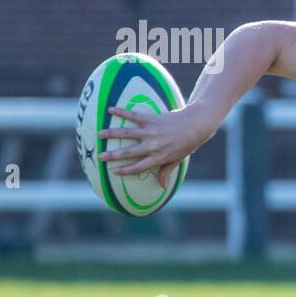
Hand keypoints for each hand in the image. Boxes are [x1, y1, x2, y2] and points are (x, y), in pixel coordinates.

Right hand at [96, 104, 217, 189]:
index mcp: (159, 158)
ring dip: (112, 133)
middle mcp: (154, 146)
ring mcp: (152, 132)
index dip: (125, 170)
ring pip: (128, 134)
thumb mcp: (177, 160)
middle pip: (129, 152)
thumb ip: (167, 171)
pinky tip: (110, 109)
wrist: (196, 125)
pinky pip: (134, 115)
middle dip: (113, 155)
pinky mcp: (152, 119)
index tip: (113, 171)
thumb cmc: (187, 144)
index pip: (138, 167)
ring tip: (99, 134)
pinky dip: (121, 112)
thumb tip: (162, 187)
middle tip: (100, 156)